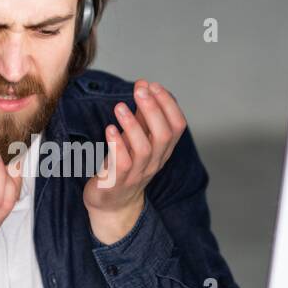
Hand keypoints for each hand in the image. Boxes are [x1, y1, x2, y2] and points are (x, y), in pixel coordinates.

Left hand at [84, 79, 186, 243]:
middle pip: (164, 135)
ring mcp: (137, 174)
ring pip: (144, 149)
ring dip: (132, 125)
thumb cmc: (124, 166)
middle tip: (140, 90)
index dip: (168, 104)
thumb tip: (144, 83)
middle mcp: (154, 162)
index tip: (153, 86)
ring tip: (120, 107)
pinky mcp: (117, 182)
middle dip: (153, 109)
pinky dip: (117, 145)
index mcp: (163, 150)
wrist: (111, 204)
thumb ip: (141, 113)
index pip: (177, 126)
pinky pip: (122, 163)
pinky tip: (109, 129)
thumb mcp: (137, 138)